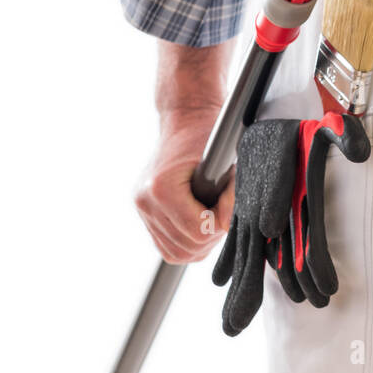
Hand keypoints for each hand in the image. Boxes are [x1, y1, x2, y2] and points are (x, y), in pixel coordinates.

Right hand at [134, 109, 234, 263]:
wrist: (186, 120)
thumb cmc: (208, 137)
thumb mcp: (226, 164)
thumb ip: (230, 197)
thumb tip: (225, 225)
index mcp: (161, 187)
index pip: (197, 231)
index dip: (220, 223)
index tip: (227, 204)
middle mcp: (145, 201)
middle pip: (187, 246)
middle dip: (211, 235)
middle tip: (223, 212)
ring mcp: (141, 209)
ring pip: (176, 253)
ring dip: (200, 243)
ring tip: (213, 218)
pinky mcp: (144, 213)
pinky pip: (166, 246)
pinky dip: (186, 243)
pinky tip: (200, 225)